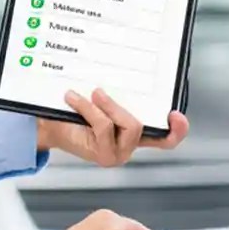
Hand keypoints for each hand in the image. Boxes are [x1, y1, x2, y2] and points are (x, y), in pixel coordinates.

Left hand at [37, 88, 188, 166]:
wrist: (51, 126)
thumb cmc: (75, 112)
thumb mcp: (101, 99)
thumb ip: (116, 93)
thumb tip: (126, 72)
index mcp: (138, 132)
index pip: (166, 137)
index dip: (177, 130)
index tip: (175, 114)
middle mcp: (131, 145)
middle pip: (140, 126)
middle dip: (118, 107)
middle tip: (98, 91)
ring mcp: (119, 154)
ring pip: (126, 126)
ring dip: (105, 107)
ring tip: (87, 95)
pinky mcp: (105, 156)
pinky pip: (104, 128)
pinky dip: (89, 110)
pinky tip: (73, 99)